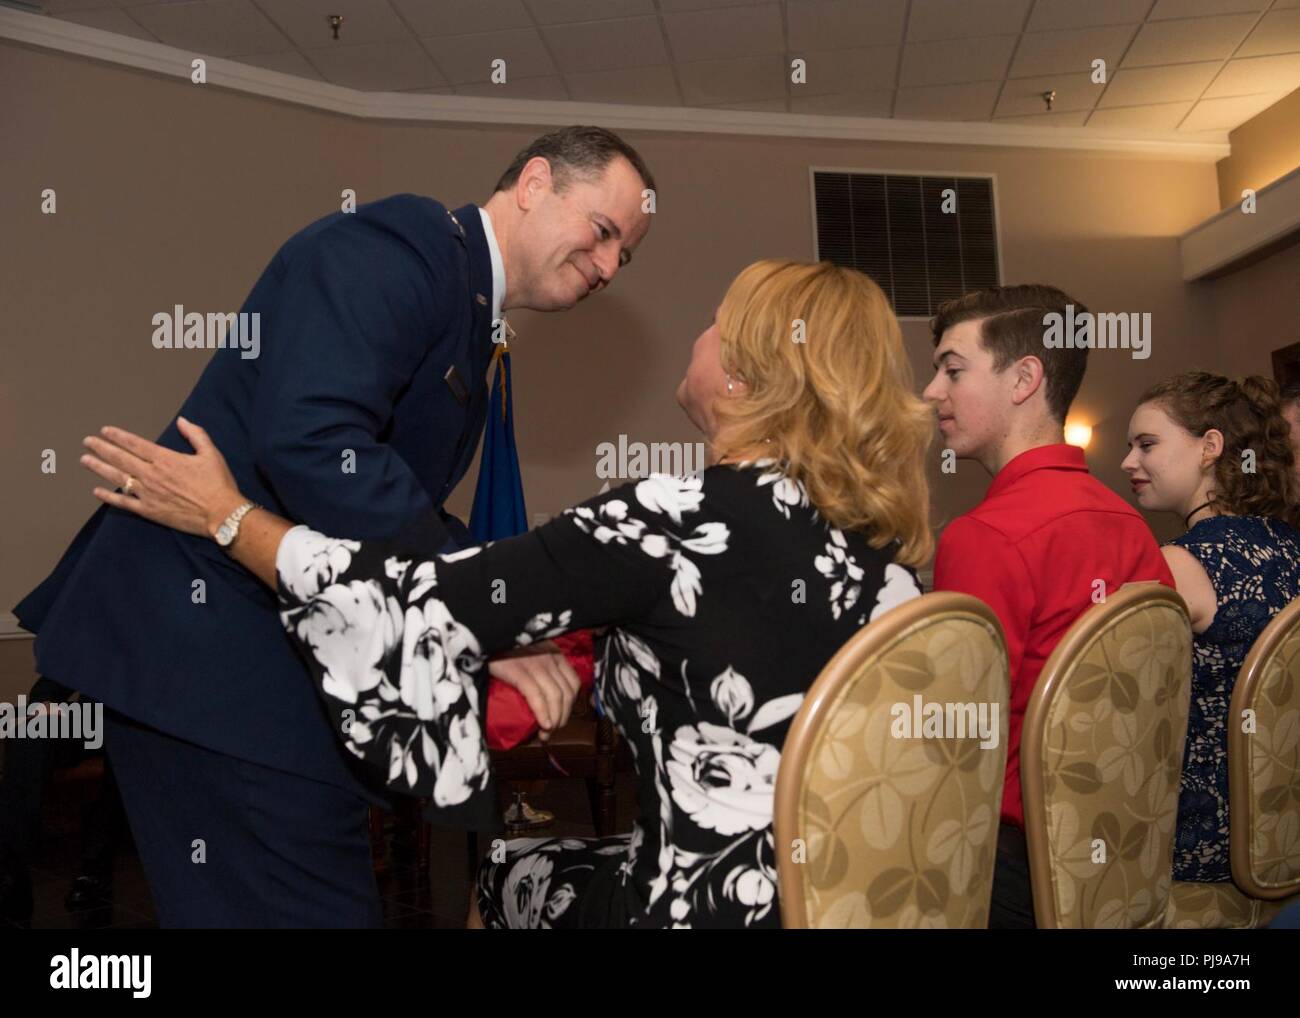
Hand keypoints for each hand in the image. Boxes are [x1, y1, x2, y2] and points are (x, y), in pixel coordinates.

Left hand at [81, 417, 246, 537]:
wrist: (221, 514)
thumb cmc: (218, 483)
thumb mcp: (211, 454)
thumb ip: (196, 434)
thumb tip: (182, 421)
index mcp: (165, 459)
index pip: (135, 444)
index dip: (118, 436)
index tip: (105, 431)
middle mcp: (151, 474)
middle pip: (120, 458)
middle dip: (101, 448)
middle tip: (87, 442)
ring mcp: (147, 493)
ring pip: (117, 478)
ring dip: (99, 468)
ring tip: (85, 460)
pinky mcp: (149, 511)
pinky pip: (123, 502)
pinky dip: (109, 497)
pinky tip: (96, 491)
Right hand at [488, 641, 580, 741]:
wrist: (480, 634)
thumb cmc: (502, 645)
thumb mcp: (529, 650)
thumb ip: (539, 664)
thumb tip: (542, 695)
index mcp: (553, 652)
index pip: (574, 683)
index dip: (570, 706)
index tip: (560, 720)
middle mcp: (548, 656)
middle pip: (567, 693)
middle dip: (562, 718)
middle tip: (550, 732)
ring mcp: (534, 662)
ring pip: (555, 697)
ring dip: (554, 721)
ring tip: (545, 734)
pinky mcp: (516, 669)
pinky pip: (536, 695)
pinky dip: (542, 713)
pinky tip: (542, 725)